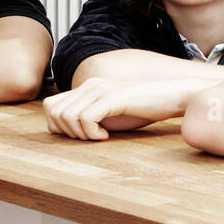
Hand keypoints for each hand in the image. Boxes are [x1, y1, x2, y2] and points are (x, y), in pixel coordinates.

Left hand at [44, 78, 189, 140]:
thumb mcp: (112, 115)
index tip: (80, 135)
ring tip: (98, 137)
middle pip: (53, 111)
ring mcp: (101, 89)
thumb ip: (91, 118)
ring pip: (66, 115)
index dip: (58, 126)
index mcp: (88, 88)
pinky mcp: (112, 97)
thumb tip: (69, 132)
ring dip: (79, 134)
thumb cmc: (145, 109)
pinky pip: (85, 118)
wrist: (173, 97)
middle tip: (88, 138)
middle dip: (66, 132)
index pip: (51, 106)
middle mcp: (90, 85)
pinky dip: (92, 133)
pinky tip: (106, 137)